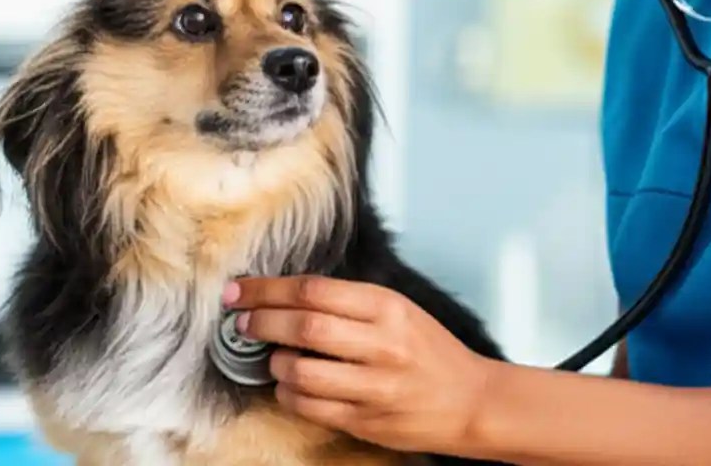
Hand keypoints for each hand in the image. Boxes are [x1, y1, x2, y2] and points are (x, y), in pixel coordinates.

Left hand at [223, 275, 495, 456]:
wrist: (471, 401)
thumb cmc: (430, 351)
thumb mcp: (399, 310)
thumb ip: (349, 303)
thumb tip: (284, 297)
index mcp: (388, 307)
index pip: (313, 290)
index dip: (267, 289)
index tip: (239, 291)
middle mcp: (382, 344)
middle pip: (304, 325)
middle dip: (260, 322)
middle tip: (241, 323)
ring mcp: (375, 385)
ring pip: (300, 370)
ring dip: (274, 363)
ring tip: (273, 358)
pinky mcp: (367, 420)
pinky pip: (310, 406)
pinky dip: (288, 393)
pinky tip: (289, 385)